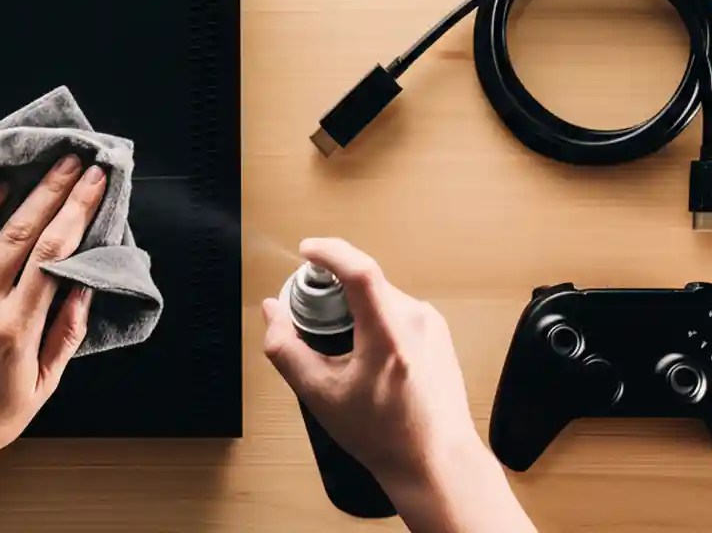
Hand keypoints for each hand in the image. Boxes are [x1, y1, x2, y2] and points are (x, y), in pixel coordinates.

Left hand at [0, 154, 107, 532]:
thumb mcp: (41, 388)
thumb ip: (65, 336)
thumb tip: (85, 288)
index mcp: (18, 330)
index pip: (57, 256)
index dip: (79, 214)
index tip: (97, 186)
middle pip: (31, 234)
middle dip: (60, 192)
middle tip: (81, 161)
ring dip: (27, 194)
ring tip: (52, 167)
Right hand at [262, 237, 476, 482]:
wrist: (435, 461)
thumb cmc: (385, 436)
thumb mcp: (321, 395)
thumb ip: (286, 350)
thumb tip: (273, 313)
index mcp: (389, 334)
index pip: (360, 271)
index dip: (329, 252)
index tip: (307, 250)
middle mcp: (417, 321)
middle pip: (365, 282)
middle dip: (333, 288)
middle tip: (310, 312)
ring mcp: (432, 325)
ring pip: (380, 296)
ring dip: (354, 307)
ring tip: (340, 346)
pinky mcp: (438, 334)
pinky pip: (397, 311)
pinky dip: (373, 319)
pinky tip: (365, 355)